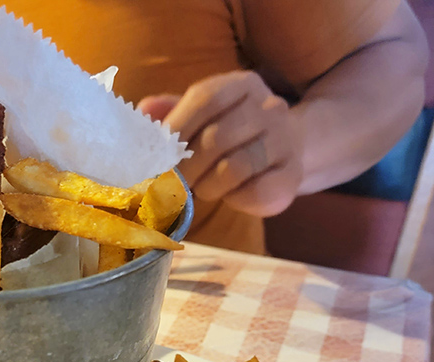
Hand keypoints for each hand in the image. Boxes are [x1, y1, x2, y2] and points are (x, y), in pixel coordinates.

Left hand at [138, 71, 303, 217]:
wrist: (288, 150)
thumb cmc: (233, 135)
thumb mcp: (202, 117)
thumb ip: (171, 114)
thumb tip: (143, 112)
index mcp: (243, 85)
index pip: (205, 100)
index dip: (175, 130)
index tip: (156, 157)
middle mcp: (270, 107)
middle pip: (216, 139)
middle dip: (187, 168)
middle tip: (174, 184)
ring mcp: (286, 141)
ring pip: (235, 168)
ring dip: (208, 186)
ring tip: (202, 189)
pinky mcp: (293, 176)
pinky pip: (257, 192)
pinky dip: (236, 200)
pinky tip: (231, 195)